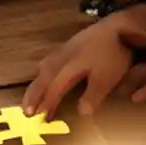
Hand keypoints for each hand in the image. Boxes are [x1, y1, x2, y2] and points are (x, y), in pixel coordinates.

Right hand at [22, 4, 145, 117]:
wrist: (119, 26)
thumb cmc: (114, 54)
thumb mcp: (108, 77)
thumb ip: (93, 95)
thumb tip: (81, 114)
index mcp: (70, 67)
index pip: (54, 88)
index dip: (47, 102)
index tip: (41, 118)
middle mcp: (62, 58)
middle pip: (43, 78)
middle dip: (34, 96)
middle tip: (26, 112)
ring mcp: (64, 50)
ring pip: (43, 69)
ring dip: (35, 85)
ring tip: (30, 98)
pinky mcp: (69, 45)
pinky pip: (48, 61)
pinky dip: (42, 72)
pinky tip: (43, 74)